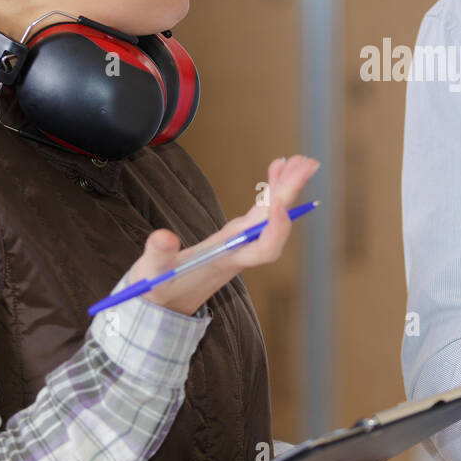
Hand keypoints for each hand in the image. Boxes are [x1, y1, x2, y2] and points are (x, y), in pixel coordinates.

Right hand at [128, 155, 319, 315]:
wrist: (168, 300)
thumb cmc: (162, 288)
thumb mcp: (154, 274)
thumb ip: (158, 256)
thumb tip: (163, 237)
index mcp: (229, 261)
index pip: (264, 249)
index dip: (276, 228)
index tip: (279, 204)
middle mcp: (243, 249)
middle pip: (275, 222)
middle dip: (290, 194)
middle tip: (306, 164)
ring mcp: (244, 239)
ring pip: (274, 212)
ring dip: (286, 186)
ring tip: (299, 160)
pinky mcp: (239, 231)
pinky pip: (263, 208)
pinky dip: (271, 188)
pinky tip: (278, 168)